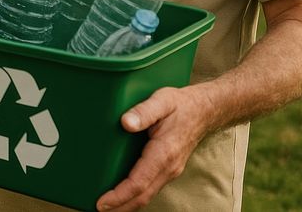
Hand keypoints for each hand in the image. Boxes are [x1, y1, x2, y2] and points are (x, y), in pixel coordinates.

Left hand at [95, 85, 212, 210]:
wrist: (204, 111)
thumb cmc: (180, 105)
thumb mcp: (161, 100)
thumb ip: (143, 111)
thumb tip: (125, 123)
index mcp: (164, 153)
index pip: (139, 182)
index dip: (120, 195)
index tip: (102, 202)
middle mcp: (168, 167)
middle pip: (142, 196)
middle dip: (120, 207)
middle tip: (97, 209)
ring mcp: (169, 170)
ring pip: (147, 195)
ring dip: (127, 205)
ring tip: (106, 207)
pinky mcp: (167, 169)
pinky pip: (150, 188)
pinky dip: (135, 196)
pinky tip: (122, 196)